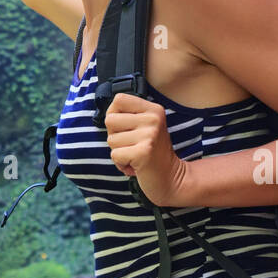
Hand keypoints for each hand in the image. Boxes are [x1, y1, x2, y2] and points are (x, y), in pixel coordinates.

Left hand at [103, 92, 187, 207]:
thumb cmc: (151, 152)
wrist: (170, 178)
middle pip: (110, 120)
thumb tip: (107, 114)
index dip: (114, 114)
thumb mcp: (145, 127)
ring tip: (134, 155)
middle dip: (114, 136)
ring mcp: (150, 135)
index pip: (119, 99)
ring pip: (111, 139)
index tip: (124, 127)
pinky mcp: (143, 152)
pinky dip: (120, 163)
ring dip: (119, 151)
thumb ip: (128, 116)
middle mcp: (153, 119)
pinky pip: (115, 155)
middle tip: (132, 145)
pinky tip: (134, 165)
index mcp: (153, 109)